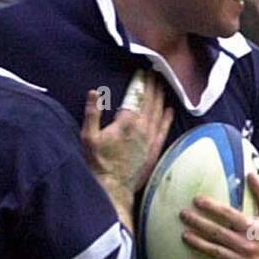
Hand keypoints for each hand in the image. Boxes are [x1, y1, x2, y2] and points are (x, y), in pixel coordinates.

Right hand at [81, 71, 172, 211]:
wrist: (113, 188)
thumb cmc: (98, 163)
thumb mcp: (88, 138)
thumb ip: (92, 114)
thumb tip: (93, 92)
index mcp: (127, 122)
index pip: (136, 95)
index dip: (141, 81)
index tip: (143, 70)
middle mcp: (142, 128)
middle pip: (150, 101)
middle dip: (153, 85)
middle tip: (155, 72)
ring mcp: (150, 139)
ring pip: (159, 112)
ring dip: (161, 97)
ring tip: (162, 84)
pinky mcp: (154, 150)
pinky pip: (164, 129)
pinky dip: (168, 118)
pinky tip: (170, 109)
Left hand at [181, 171, 258, 258]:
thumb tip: (250, 173)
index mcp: (254, 227)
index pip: (229, 215)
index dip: (212, 207)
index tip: (197, 200)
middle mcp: (247, 244)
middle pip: (218, 232)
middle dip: (199, 223)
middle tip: (183, 215)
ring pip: (216, 252)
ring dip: (198, 244)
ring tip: (184, 235)